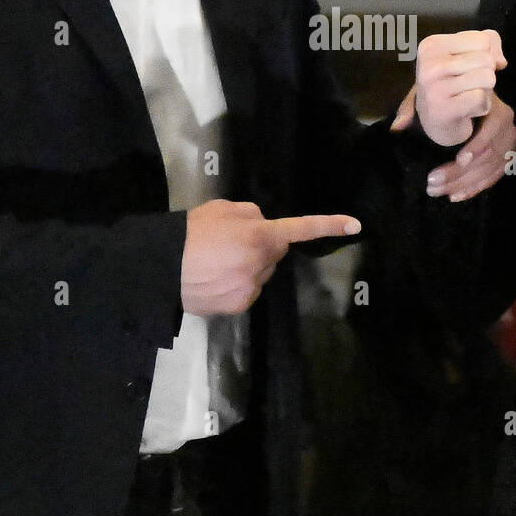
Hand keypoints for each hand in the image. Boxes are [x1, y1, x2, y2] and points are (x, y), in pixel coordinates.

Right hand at [181, 199, 359, 314]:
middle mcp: (261, 265)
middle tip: (230, 242)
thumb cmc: (190, 233)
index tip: (355, 225)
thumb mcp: (220, 208)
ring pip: (260, 273)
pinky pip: (247, 291)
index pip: (300, 229)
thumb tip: (263, 224)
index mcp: (259, 236)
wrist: (159, 269)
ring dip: (248, 267)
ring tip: (215, 262)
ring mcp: (251, 289)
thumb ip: (250, 214)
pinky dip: (236, 285)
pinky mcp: (239, 306)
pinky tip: (213, 280)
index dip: (328, 225)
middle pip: (273, 253)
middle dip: (261, 247)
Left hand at [393, 85, 515, 201]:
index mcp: (491, 106)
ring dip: (463, 184)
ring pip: (490, 170)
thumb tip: (397, 127)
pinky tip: (456, 195)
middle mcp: (506, 125)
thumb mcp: (431, 93)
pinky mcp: (510, 156)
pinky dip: (476, 188)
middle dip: (460, 173)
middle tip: (433, 183)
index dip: (477, 146)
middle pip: (488, 155)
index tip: (459, 160)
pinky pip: (495, 176)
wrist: (473, 93)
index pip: (491, 129)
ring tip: (438, 191)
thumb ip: (412, 107)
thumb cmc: (450, 93)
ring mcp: (511, 142)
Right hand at [413, 30, 506, 146]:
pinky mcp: (444, 111)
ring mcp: (434, 89)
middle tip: (467, 84)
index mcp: (432, 46)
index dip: (483, 54)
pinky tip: (468, 109)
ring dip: (485, 90)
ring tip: (468, 95)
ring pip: (487, 78)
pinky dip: (482, 106)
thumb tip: (500, 61)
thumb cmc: (454, 80)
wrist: (436, 119)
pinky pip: (481, 98)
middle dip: (485, 73)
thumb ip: (489, 42)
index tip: (465, 67)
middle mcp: (429, 65)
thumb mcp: (467, 52)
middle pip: (486, 59)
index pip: (482, 40)